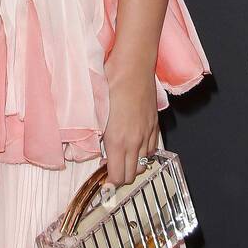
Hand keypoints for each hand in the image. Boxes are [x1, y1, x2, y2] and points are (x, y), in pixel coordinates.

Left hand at [101, 51, 158, 188]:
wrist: (133, 66)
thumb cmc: (110, 83)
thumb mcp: (95, 110)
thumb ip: (95, 133)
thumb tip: (92, 146)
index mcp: (118, 140)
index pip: (118, 176)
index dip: (109, 182)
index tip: (102, 179)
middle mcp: (136, 141)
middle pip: (132, 174)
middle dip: (120, 176)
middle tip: (108, 167)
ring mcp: (147, 133)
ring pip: (144, 163)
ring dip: (132, 165)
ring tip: (120, 157)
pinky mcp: (155, 124)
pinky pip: (152, 149)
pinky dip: (143, 153)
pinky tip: (134, 145)